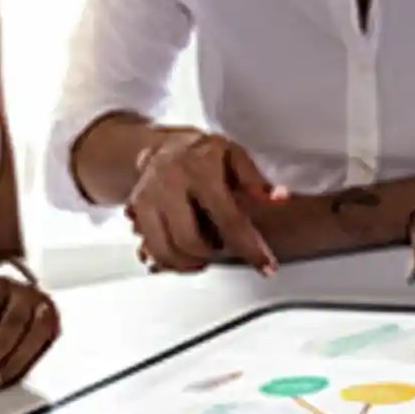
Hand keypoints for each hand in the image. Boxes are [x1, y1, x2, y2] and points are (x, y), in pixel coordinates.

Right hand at [128, 128, 283, 274]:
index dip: (249, 247)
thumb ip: (255, 180)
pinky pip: (150, 250)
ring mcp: (147, 198)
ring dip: (190, 263)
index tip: (267, 267)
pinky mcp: (136, 210)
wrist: (164, 146)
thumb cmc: (204, 153)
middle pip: (191, 241)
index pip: (228, 218)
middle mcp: (168, 184)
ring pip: (165, 251)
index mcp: (199, 170)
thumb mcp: (234, 155)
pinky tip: (187, 258)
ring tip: (208, 256)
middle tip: (228, 250)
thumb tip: (279, 197)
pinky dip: (170, 261)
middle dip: (214, 254)